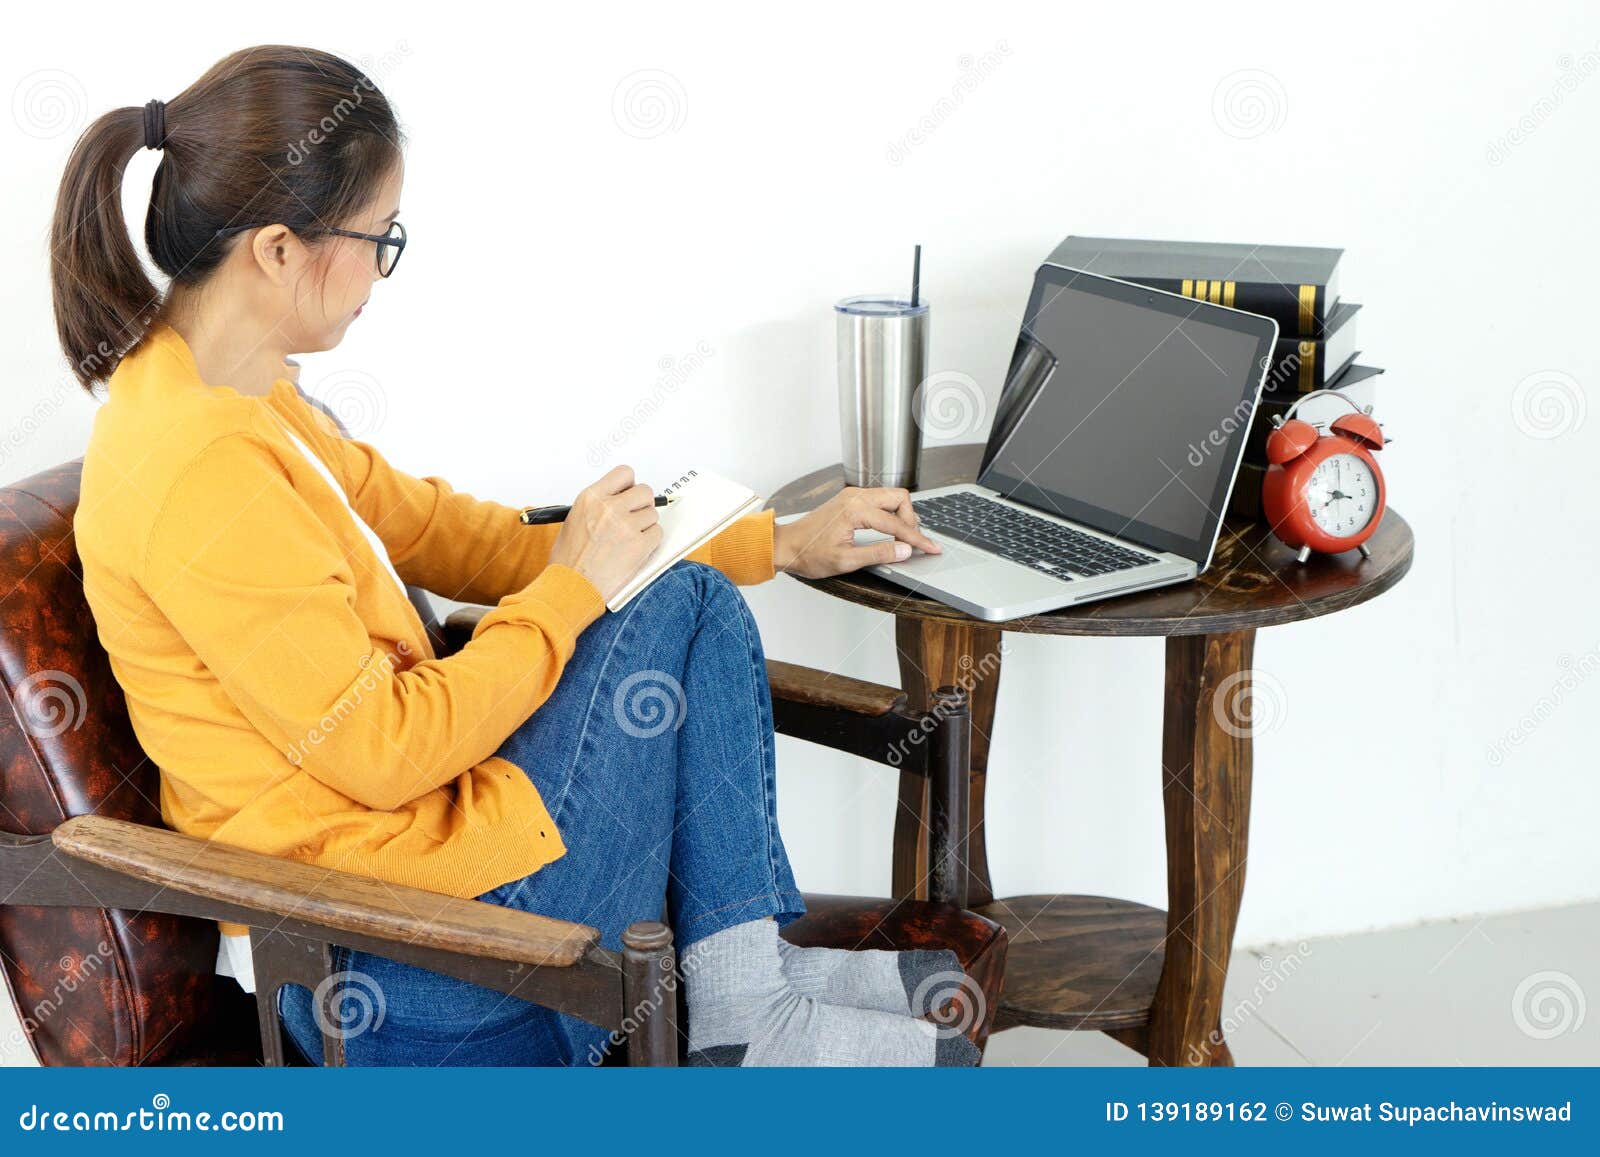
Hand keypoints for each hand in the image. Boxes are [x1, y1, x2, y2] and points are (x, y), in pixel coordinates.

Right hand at [547, 465, 663, 600]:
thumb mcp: (574, 520)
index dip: (630, 485)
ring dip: (645, 525)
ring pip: (653, 514)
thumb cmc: (568, 561)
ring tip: (629, 540)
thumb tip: (619, 499)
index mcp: (591, 498)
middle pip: (645, 491)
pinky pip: (657, 533)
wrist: (571, 588)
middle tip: (633, 518)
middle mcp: (609, 507)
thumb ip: (598, 506)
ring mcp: (626, 525)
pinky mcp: (639, 545)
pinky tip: (634, 550)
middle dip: (642, 504)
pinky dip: (650, 541)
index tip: (628, 494)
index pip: (624, 473)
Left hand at [773, 486, 941, 578]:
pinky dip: (889, 512)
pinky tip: (889, 529)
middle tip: (914, 542)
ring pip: (890, 496)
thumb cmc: (809, 554)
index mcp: (856, 510)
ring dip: (901, 515)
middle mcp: (855, 497)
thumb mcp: (846, 561)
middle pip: (899, 498)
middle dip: (911, 520)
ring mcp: (852, 495)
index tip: (932, 548)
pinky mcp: (849, 499)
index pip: (897, 524)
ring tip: (903, 537)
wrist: (786, 545)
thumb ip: (879, 553)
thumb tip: (905, 550)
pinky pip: (878, 499)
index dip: (917, 539)